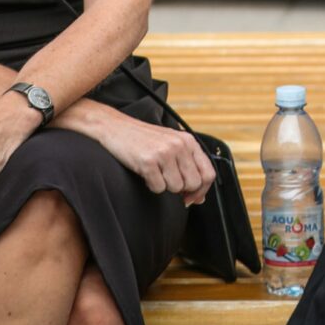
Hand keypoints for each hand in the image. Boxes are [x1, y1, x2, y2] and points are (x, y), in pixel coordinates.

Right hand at [87, 107, 215, 205]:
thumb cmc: (144, 138)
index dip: (202, 190)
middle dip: (182, 190)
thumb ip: (188, 166)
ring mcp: (164, 153)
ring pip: (176, 188)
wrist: (116, 127)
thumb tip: (200, 197)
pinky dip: (151, 185)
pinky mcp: (148, 161)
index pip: (208, 173)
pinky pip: (158, 188)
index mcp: (188, 141)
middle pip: (194, 184)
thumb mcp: (171, 145)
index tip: (193, 197)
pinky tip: (146, 172)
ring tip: (155, 172)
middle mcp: (179, 145)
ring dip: (165, 186)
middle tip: (169, 183)